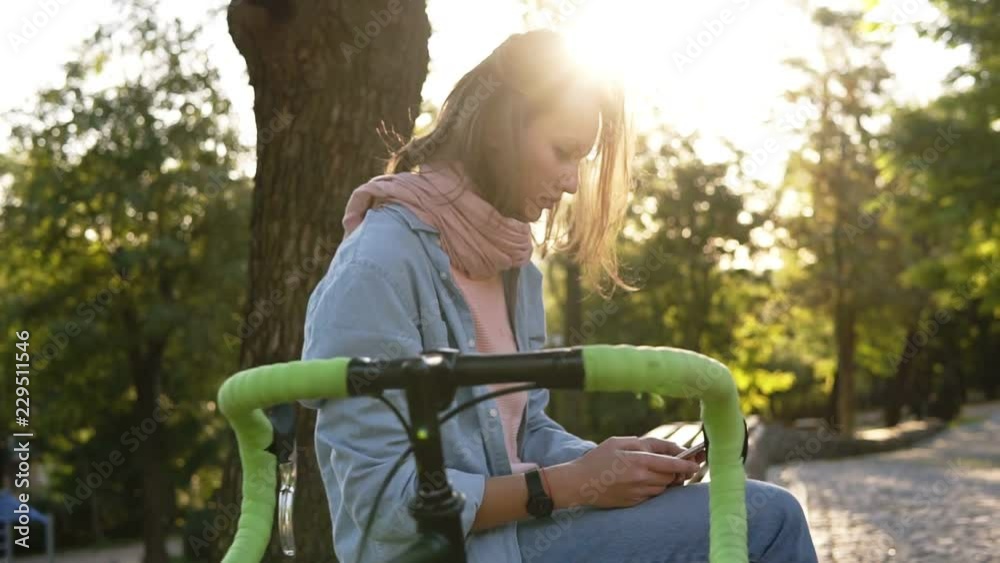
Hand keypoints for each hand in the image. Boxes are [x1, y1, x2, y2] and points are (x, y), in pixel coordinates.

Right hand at [563, 436, 701, 508]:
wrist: (579, 483)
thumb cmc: (598, 458)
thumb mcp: (619, 442)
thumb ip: (645, 443)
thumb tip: (669, 448)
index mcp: (638, 461)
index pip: (671, 464)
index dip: (687, 464)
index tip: (697, 463)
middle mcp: (641, 479)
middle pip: (671, 477)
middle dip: (677, 471)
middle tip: (678, 465)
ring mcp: (637, 493)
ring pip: (664, 487)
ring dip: (666, 480)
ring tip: (655, 471)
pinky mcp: (634, 502)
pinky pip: (653, 495)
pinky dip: (654, 487)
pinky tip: (644, 481)